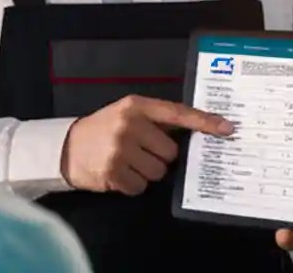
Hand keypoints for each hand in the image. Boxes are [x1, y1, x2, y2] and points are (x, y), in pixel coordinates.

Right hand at [60, 94, 233, 195]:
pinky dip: (132, 185)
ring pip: (158, 172)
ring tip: (126, 162)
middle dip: (159, 157)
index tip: (227, 128)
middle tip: (139, 152)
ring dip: (145, 172)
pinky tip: (118, 173)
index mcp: (137, 106)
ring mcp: (120, 148)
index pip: (177, 113)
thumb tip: (194, 132)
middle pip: (170, 152)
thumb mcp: (127, 114)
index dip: (204, 122)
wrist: (65, 147)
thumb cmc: (103, 130)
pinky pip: (140, 187)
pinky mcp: (113, 171)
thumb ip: (155, 120)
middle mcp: (130, 124)